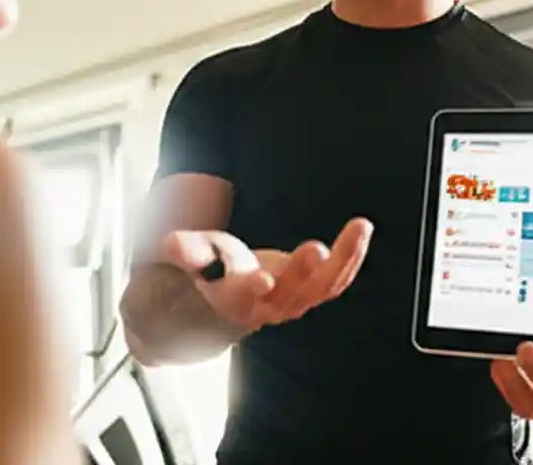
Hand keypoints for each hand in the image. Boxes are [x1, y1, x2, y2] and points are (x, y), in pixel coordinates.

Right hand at [158, 217, 372, 330]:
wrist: (225, 296)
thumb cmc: (207, 269)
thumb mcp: (190, 255)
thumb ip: (185, 250)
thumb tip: (172, 244)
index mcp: (231, 300)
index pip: (240, 297)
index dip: (250, 290)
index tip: (262, 280)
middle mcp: (267, 306)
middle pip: (290, 294)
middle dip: (303, 272)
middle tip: (316, 249)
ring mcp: (294, 301)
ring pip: (323, 288)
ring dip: (343, 259)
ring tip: (359, 227)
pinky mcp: (311, 291)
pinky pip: (337, 280)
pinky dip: (351, 257)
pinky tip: (360, 231)